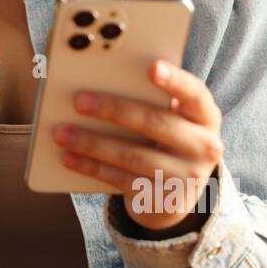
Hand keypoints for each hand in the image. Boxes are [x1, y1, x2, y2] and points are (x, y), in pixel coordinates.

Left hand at [53, 59, 223, 233]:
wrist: (176, 194)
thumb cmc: (164, 139)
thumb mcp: (170, 118)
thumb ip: (149, 98)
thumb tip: (100, 78)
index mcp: (205, 116)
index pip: (194, 93)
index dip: (174, 80)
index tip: (152, 67)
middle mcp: (204, 146)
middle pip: (156, 123)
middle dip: (114, 110)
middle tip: (79, 100)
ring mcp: (186, 178)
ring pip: (133, 156)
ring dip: (92, 143)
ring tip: (61, 132)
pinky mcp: (163, 200)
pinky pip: (121, 180)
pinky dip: (91, 167)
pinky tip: (68, 157)